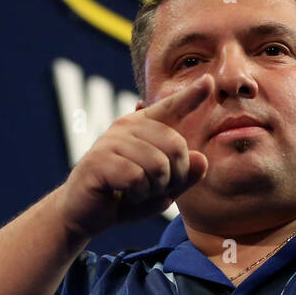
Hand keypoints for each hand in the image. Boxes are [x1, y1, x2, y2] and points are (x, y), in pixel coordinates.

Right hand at [57, 74, 212, 237]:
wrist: (86, 214)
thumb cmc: (127, 197)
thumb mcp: (164, 190)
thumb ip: (185, 176)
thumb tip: (202, 158)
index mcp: (144, 126)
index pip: (171, 107)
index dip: (192, 95)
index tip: (209, 80)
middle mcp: (128, 126)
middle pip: (177, 146)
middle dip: (176, 176)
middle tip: (157, 188)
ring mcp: (111, 141)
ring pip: (158, 165)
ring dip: (155, 189)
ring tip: (139, 191)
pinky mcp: (98, 160)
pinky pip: (137, 178)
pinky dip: (138, 194)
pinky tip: (125, 194)